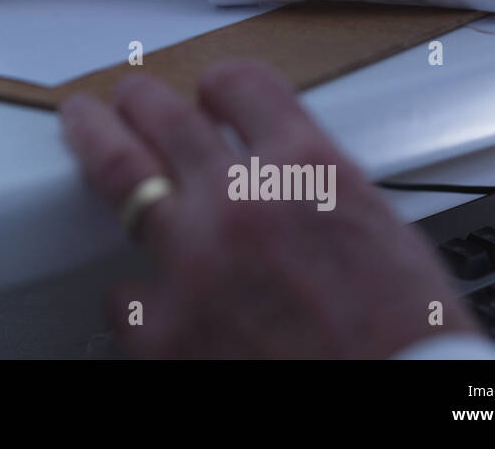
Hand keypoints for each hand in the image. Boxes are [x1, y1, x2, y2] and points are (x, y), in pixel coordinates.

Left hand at [60, 60, 479, 358]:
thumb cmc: (407, 341)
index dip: (221, 85)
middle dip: (139, 99)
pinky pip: (123, 296)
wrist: (399, 409)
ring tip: (88, 134)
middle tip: (126, 97)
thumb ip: (317, 188)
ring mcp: (194, 263)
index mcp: (308, 171)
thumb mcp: (381, 231)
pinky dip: (134, 295)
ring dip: (99, 144)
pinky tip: (145, 297)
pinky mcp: (162, 333)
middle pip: (164, 116)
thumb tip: (282, 171)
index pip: (242, 85)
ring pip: (121, 175)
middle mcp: (243, 202)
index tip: (210, 93)